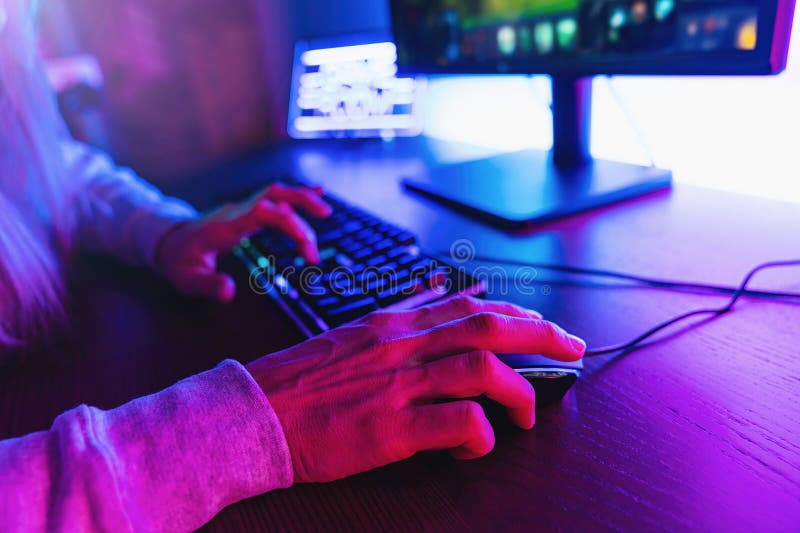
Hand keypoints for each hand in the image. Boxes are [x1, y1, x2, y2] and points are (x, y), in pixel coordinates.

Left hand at [157, 183, 330, 301]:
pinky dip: (295, 196)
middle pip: (273, 195)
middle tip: (323, 225)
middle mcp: (237, 212)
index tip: (307, 250)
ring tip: (325, 211)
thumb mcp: (187, 279)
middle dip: (302, 205)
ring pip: (275, 192)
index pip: (262, 212)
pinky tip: (316, 193)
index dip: (289, 223)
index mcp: (226, 226)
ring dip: (301, 198)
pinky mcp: (248, 211)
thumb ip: (208, 285)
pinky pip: (274, 197)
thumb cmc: (179, 262)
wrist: (168, 241)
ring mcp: (242, 209)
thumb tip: (230, 291)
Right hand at [246, 295, 585, 482]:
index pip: (468, 305)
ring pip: (483, 369)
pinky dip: (481, 434)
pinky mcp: (391, 427)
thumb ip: (397, 321)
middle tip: (572, 349)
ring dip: (518, 391)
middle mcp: (402, 346)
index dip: (515, 312)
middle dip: (540, 334)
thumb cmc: (299, 382)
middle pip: (489, 326)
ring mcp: (398, 384)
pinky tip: (475, 445)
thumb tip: (435, 301)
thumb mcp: (351, 337)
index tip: (542, 324)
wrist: (252, 413)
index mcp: (393, 324)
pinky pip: (460, 423)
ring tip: (526, 413)